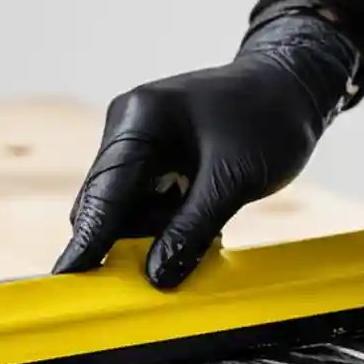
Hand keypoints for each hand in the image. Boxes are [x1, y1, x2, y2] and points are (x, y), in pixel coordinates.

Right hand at [53, 12, 357, 287]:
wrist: (295, 85)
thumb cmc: (269, 118)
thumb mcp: (234, 180)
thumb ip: (191, 229)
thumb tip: (156, 277)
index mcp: (139, 119)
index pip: (103, 192)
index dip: (87, 240)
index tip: (68, 278)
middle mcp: (128, 127)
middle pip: (105, 202)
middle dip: (126, 241)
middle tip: (152, 277)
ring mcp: (138, 141)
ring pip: (126, 208)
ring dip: (152, 235)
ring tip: (202, 234)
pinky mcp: (155, 155)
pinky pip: (146, 201)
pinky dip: (166, 224)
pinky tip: (200, 226)